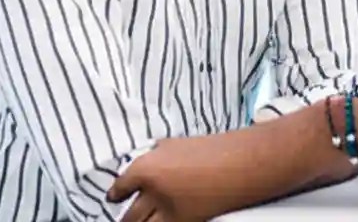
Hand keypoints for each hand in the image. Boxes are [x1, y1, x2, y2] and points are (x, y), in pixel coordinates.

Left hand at [107, 137, 231, 221]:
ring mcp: (167, 209)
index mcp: (146, 167)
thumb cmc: (216, 148)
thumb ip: (157, 153)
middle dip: (125, 218)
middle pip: (128, 215)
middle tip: (124, 218)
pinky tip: (162, 221)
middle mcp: (152, 192)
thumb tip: (147, 157)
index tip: (114, 198)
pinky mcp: (185, 221)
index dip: (115, 195)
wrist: (244, 162)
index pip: (119, 188)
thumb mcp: (178, 143)